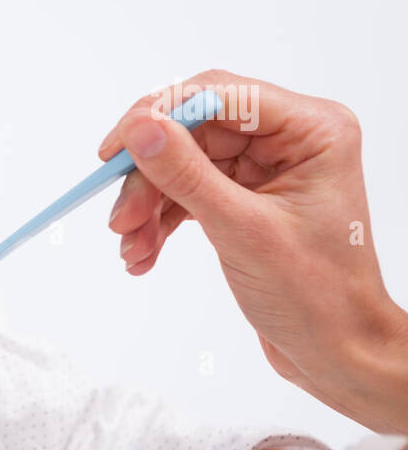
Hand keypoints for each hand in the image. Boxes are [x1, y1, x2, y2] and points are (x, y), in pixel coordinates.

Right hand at [97, 69, 407, 434]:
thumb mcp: (243, 231)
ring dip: (148, 206)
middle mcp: (289, 139)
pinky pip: (186, 193)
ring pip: (182, 165)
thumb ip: (186, 175)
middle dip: (149, 177)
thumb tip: (141, 127)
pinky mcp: (244, 198)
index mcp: (311, 130)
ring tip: (130, 247)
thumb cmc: (316, 297)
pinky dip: (159, 222)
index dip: (158, 117)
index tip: (113, 152)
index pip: (218, 96)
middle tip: (120, 218)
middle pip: (192, 133)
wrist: (335, 353)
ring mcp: (265, 169)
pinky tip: (143, 254)